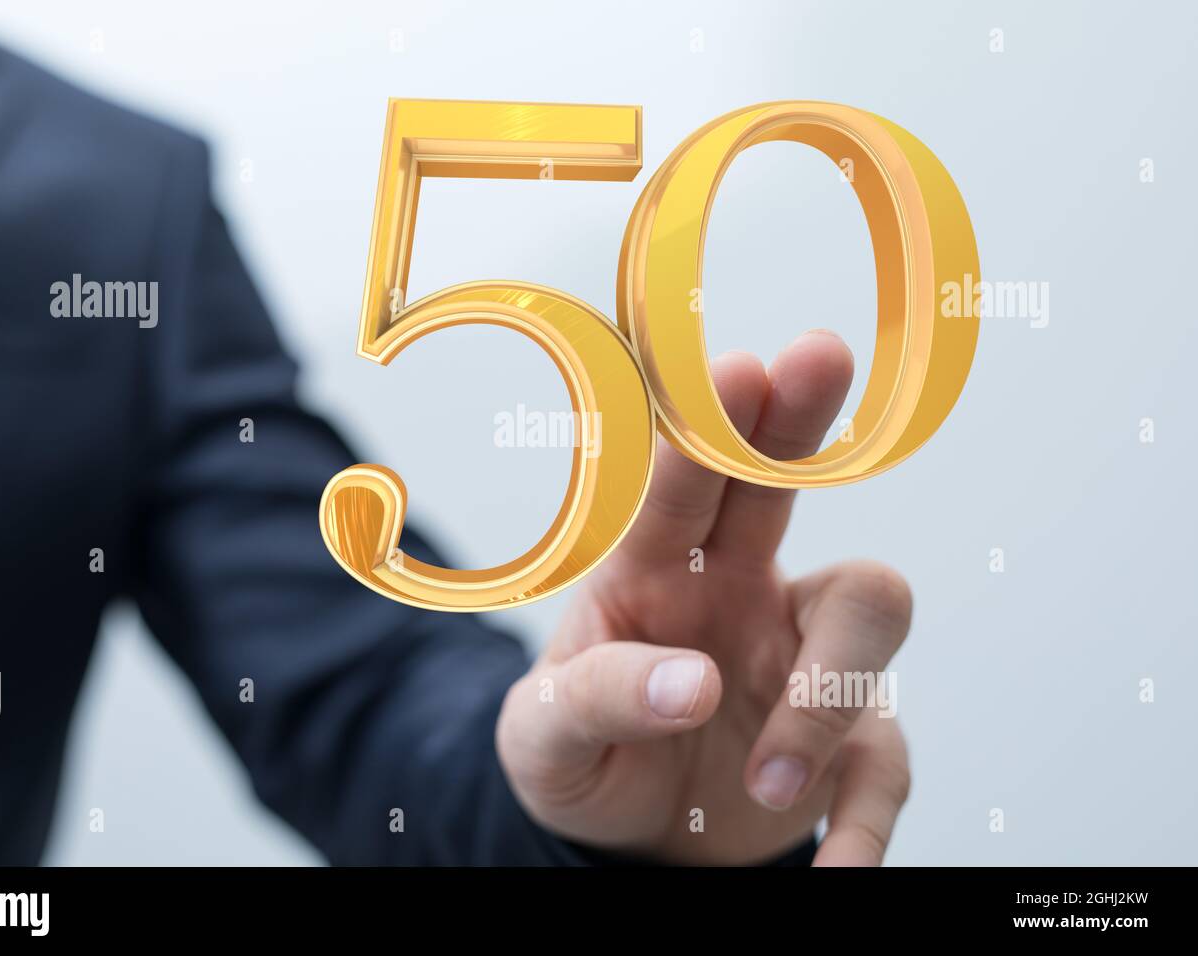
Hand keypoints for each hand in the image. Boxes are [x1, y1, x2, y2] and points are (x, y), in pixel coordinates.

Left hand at [496, 333, 912, 864]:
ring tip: (765, 788)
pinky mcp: (847, 739)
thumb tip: (690, 683)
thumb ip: (595, 698)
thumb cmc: (580, 756)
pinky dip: (864, 822)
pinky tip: (834, 872)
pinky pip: (884, 761)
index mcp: (651, 572)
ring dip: (825, 696)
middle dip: (797, 421)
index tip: (737, 367)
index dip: (707, 426)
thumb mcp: (545, 736)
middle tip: (819, 355)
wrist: (628, 842)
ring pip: (864, 613)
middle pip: (782, 486)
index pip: (680, 486)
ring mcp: (800, 657)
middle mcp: (738, 591)